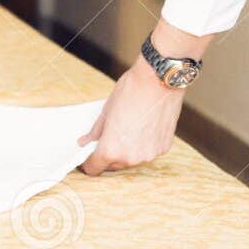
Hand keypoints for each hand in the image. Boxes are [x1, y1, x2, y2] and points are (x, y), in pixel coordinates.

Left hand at [77, 54, 185, 174]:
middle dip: (108, 154)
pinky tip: (144, 127)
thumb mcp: (106, 111)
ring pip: (132, 159)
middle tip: (108, 137)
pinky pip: (147, 151)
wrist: (158, 80)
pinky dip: (143, 144)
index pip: (94, 168)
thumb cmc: (130, 92)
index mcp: (111, 150)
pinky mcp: (163, 148)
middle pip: (113, 165)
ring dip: (127, 150)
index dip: (88, 163)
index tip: (87, 156)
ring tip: (128, 128)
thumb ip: (96, 132)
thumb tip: (86, 142)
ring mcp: (148, 155)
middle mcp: (130, 158)